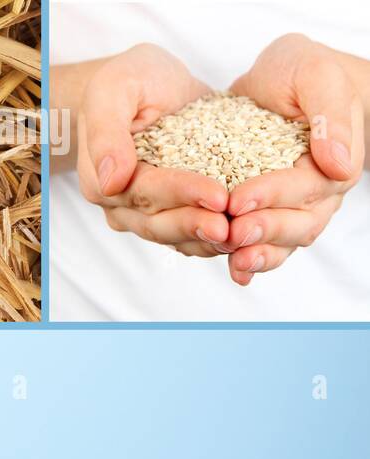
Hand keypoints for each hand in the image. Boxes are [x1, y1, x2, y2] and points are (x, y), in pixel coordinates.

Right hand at [78, 45, 229, 256]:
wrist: (147, 86)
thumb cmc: (129, 81)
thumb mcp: (114, 88)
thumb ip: (106, 131)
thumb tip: (111, 181)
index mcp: (102, 179)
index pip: (144, 192)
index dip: (181, 194)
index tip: (217, 194)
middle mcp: (121, 205)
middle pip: (158, 222)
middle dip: (196, 224)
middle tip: (231, 227)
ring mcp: (144, 214)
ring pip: (174, 236)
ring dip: (206, 239)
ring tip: (240, 236)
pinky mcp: (170, 212)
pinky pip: (190, 234)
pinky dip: (213, 238)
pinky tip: (241, 234)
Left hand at [226, 35, 364, 285]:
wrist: (279, 81)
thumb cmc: (299, 72)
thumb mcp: (314, 75)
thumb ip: (331, 115)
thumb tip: (339, 165)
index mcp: (336, 159)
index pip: (308, 185)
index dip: (274, 194)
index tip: (240, 198)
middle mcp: (320, 191)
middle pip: (299, 222)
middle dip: (265, 230)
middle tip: (233, 232)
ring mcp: (295, 208)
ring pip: (284, 242)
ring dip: (259, 254)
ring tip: (235, 262)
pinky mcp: (269, 216)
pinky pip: (266, 246)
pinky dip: (252, 263)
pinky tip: (234, 273)